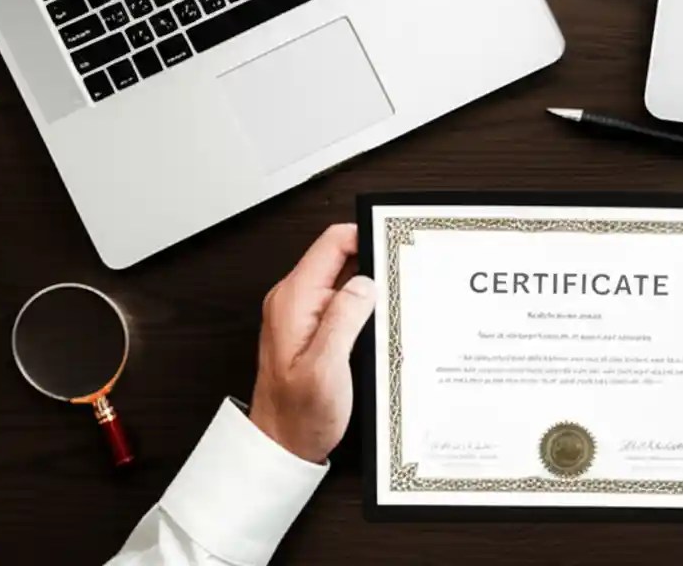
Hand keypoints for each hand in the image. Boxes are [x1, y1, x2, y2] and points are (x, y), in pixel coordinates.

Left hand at [250, 224, 376, 463]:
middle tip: (401, 277)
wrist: (281, 445)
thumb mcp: (325, 368)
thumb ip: (344, 319)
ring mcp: (302, 313)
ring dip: (370, 284)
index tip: (394, 246)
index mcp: (294, 301)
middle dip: (373, 260)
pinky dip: (363, 303)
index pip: (331, 243)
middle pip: (339, 256)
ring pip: (343, 278)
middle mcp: (294, 301)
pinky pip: (341, 299)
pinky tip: (379, 320)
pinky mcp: (313, 327)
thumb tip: (365, 283)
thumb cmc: (298, 416)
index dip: (366, 237)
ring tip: (394, 301)